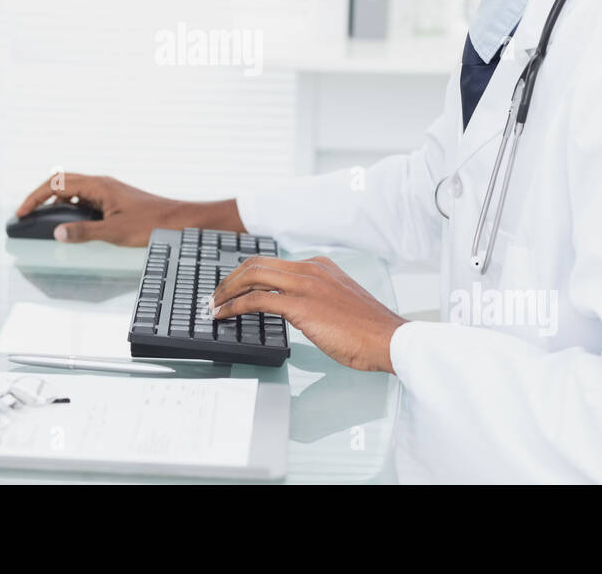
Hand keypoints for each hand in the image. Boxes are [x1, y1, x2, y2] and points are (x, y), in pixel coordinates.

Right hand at [16, 172, 243, 246]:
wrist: (178, 220)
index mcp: (98, 185)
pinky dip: (71, 208)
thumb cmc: (151, 223)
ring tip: (42, 220)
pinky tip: (71, 224)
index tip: (21, 212)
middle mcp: (101, 184)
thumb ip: (84, 232)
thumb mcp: (114, 232)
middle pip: (61, 183)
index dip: (35, 197)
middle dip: (41, 197)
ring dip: (56, 203)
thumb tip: (57, 232)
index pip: (56, 184)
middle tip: (26, 214)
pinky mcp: (114, 200)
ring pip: (73, 191)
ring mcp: (108, 191)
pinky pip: (85, 199)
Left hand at [211, 255, 407, 372]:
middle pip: (256, 264)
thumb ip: (318, 297)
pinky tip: (224, 315)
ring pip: (252, 276)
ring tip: (213, 305)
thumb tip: (295, 308)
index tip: (233, 287)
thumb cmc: (368, 330)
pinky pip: (257, 299)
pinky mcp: (301, 305)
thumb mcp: (339, 302)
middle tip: (216, 296)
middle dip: (230, 279)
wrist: (388, 339)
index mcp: (319, 266)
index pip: (272, 263)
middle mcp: (310, 268)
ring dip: (227, 290)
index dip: (246, 274)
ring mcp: (305, 284)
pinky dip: (235, 306)